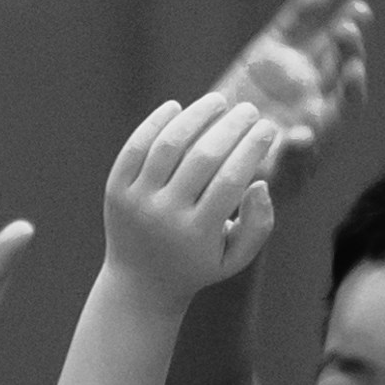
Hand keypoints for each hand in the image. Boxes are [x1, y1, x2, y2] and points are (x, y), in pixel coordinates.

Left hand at [101, 90, 288, 305]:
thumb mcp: (235, 257)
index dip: (252, 149)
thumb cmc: (198, 262)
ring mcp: (136, 202)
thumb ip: (258, 224)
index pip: (230, 180)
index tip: (269, 128)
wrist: (140, 283)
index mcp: (197, 234)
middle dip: (231, 127)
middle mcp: (164, 217)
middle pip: (202, 158)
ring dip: (195, 116)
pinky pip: (136, 147)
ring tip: (217, 101)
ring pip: (168, 145)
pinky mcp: (115, 190)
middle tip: (250, 109)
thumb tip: (259, 182)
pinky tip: (177, 107)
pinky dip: (156, 123)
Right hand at [206, 0, 372, 181]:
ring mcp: (292, 71)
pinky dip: (303, 11)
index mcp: (321, 125)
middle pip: (341, 66)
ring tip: (359, 9)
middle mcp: (312, 94)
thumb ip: (290, 160)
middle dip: (350, 47)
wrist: (213, 158)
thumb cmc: (248, 181)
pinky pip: (289, 28)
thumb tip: (305, 136)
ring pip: (325, 43)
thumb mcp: (270, 179)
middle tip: (350, 28)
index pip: (346, 103)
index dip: (352, 87)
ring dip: (343, 25)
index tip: (353, 71)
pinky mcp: (266, 53)